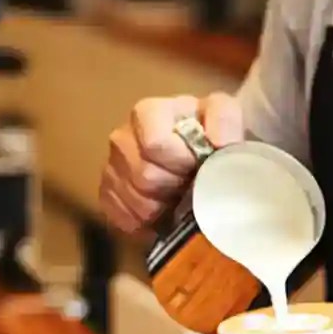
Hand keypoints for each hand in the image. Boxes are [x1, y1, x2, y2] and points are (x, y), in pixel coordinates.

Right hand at [99, 92, 243, 234]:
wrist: (202, 159)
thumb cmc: (212, 135)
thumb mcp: (225, 115)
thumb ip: (225, 119)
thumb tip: (218, 141)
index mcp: (149, 111)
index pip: (154, 143)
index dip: (180, 159)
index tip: (197, 164)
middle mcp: (123, 136)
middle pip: (144, 175)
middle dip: (174, 185)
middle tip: (190, 183)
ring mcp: (111, 166)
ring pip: (135, 200)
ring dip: (163, 205)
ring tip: (178, 196)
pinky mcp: (107, 194)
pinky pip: (122, 217)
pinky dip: (147, 221)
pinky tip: (162, 211)